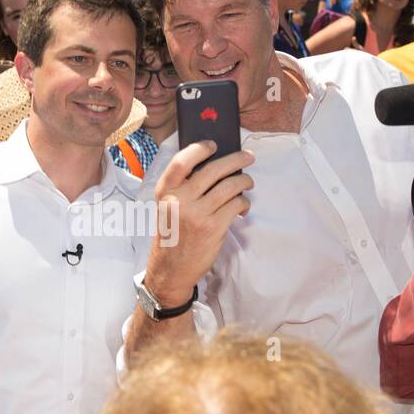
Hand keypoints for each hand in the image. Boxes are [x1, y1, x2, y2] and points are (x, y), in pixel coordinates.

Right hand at [145, 142, 254, 305]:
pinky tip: (242, 206)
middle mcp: (179, 200)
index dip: (199, 149)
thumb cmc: (172, 235)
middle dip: (237, 160)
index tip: (213, 145)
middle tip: (248, 157)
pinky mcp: (213, 227)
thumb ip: (182, 187)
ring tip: (248, 183)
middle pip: (214, 170)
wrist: (170, 269)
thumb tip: (214, 166)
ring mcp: (197, 214)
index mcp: (165, 191)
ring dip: (244, 181)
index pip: (181, 161)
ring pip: (230, 186)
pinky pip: (236, 205)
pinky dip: (244, 202)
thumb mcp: (167, 207)